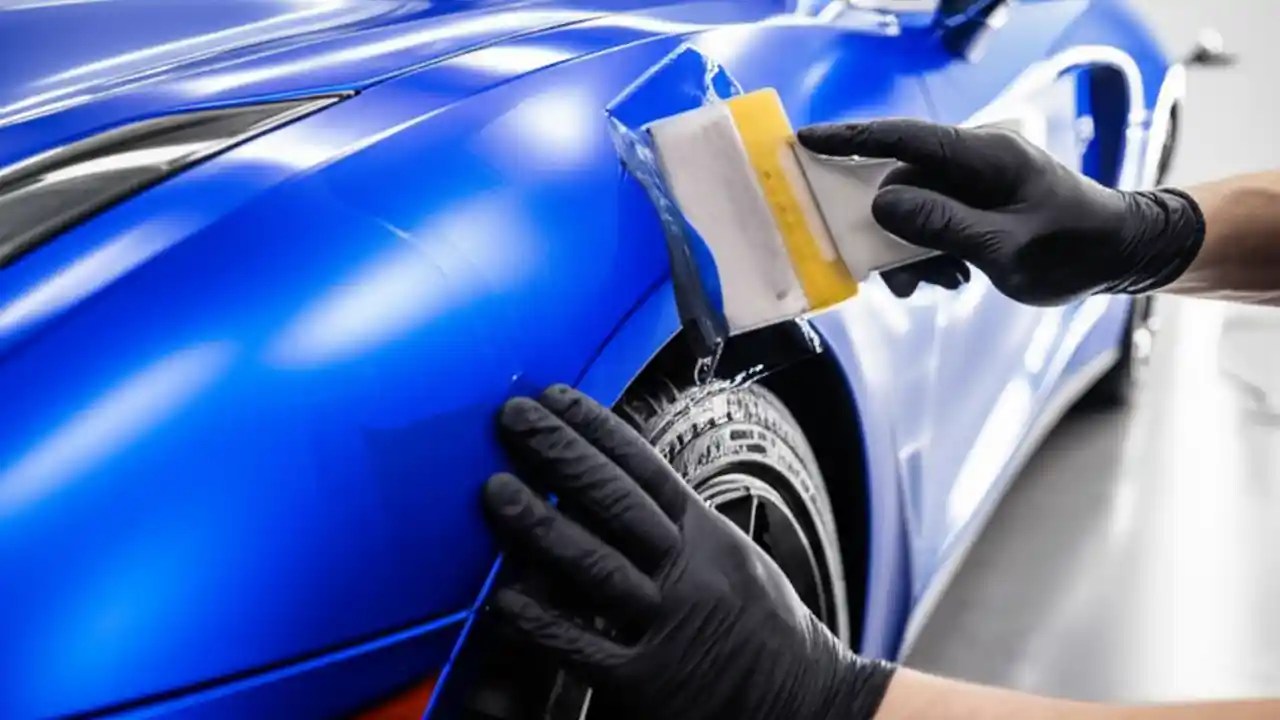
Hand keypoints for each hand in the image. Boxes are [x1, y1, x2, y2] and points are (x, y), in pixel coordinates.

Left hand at [482, 385, 894, 719]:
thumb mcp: (733, 564)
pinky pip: (585, 648)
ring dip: (541, 526)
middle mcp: (691, 576)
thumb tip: (620, 485)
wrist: (808, 708)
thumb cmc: (765, 633)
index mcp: (709, 539)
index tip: (555, 398)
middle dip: (562, 456)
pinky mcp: (647, 685)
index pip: (646, 470)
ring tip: (496, 489)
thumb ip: (680, 530)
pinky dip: (543, 622)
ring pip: (597, 567)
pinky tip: (503, 598)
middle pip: (617, 503)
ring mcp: (669, 629)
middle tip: (514, 419)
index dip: (597, 429)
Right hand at [798, 119, 1204, 305]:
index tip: (805, 142)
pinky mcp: (975, 207)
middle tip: (890, 275)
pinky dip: (929, 255)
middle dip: (886, 230)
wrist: (1122, 256)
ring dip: (911, 251)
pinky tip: (951, 278)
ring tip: (936, 283)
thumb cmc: (1074, 248)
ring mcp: (974, 184)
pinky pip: (931, 224)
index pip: (904, 138)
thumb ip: (943, 224)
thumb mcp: (1007, 246)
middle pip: (900, 181)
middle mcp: (973, 162)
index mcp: (984, 156)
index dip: (851, 139)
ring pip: (912, 209)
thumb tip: (883, 202)